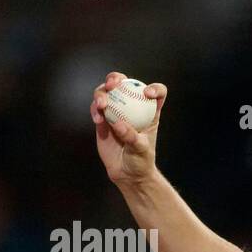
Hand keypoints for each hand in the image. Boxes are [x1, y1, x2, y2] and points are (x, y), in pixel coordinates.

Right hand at [90, 72, 166, 186]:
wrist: (126, 173)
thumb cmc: (140, 161)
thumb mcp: (141, 150)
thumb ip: (131, 136)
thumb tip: (118, 123)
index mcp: (149, 112)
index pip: (156, 94)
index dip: (155, 88)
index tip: (147, 94)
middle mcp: (132, 107)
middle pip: (124, 84)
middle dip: (116, 78)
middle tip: (113, 84)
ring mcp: (116, 111)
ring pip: (106, 92)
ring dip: (102, 93)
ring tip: (102, 104)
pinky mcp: (103, 119)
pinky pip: (96, 108)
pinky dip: (95, 109)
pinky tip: (97, 119)